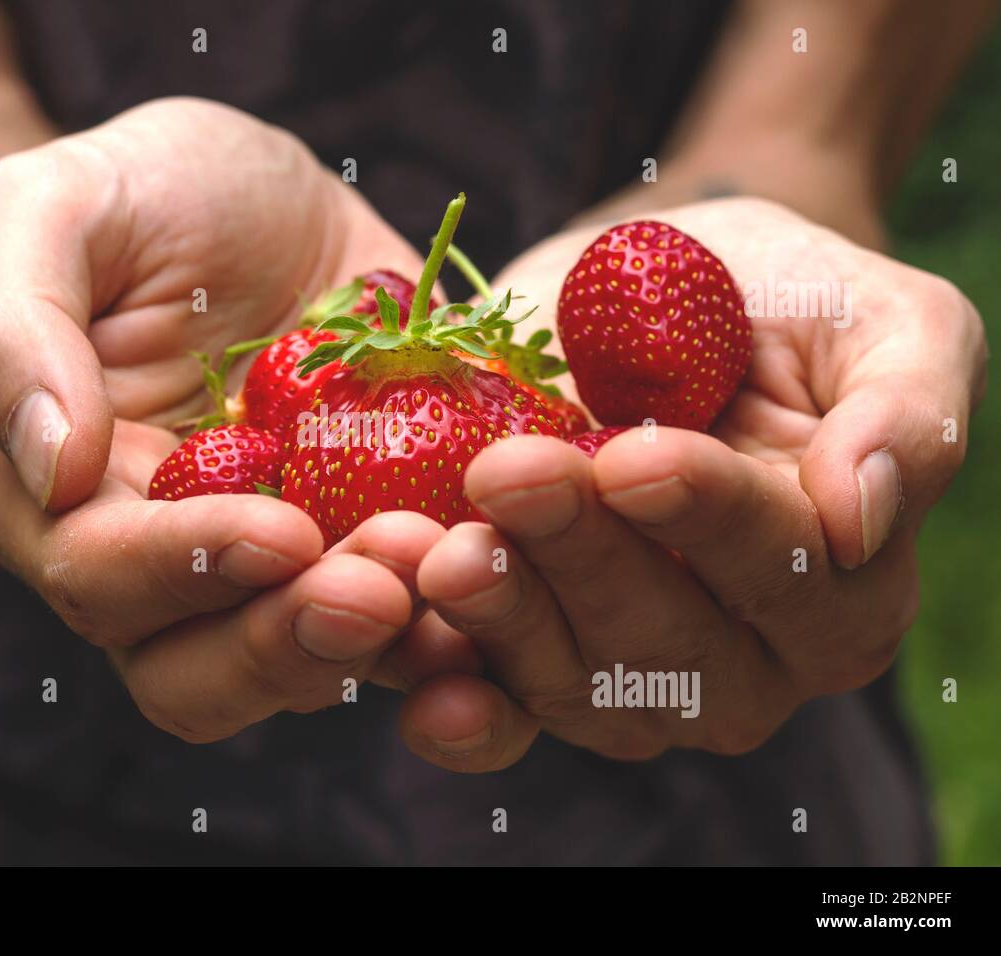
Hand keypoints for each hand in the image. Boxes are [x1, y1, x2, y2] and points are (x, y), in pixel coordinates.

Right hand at [0, 97, 451, 740]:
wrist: (253, 200)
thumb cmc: (134, 196)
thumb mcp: (51, 209)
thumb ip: (13, 332)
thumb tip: (55, 474)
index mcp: (64, 501)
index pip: (101, 577)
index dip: (186, 568)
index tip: (279, 531)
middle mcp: (162, 565)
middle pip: (196, 674)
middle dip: (288, 641)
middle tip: (382, 583)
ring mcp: (271, 568)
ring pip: (305, 669)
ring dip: (380, 643)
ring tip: (454, 564)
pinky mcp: (365, 547)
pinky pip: (409, 622)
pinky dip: (457, 619)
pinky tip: (510, 569)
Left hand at [402, 197, 985, 769]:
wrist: (657, 299)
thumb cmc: (782, 304)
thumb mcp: (884, 326)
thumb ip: (905, 417)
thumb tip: (860, 519)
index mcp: (838, 595)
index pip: (781, 571)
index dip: (708, 519)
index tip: (634, 456)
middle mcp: (735, 665)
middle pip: (666, 649)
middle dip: (584, 562)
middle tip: (509, 478)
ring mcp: (622, 678)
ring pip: (570, 686)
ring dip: (501, 623)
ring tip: (442, 550)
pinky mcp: (522, 659)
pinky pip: (488, 706)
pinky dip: (445, 688)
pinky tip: (401, 647)